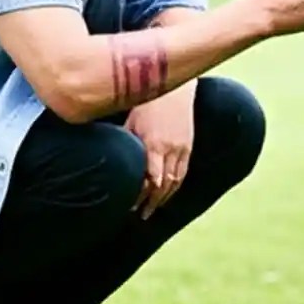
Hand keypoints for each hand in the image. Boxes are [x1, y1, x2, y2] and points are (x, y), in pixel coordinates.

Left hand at [124, 80, 196, 218]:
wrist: (174, 88)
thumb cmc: (147, 102)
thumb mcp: (131, 122)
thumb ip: (127, 145)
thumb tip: (115, 164)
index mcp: (154, 144)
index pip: (150, 180)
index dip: (140, 196)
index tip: (129, 205)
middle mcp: (170, 149)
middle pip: (163, 186)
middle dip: (151, 203)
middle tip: (140, 215)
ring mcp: (182, 148)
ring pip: (175, 182)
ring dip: (163, 198)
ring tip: (151, 210)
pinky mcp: (188, 145)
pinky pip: (183, 172)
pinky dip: (174, 186)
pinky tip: (165, 193)